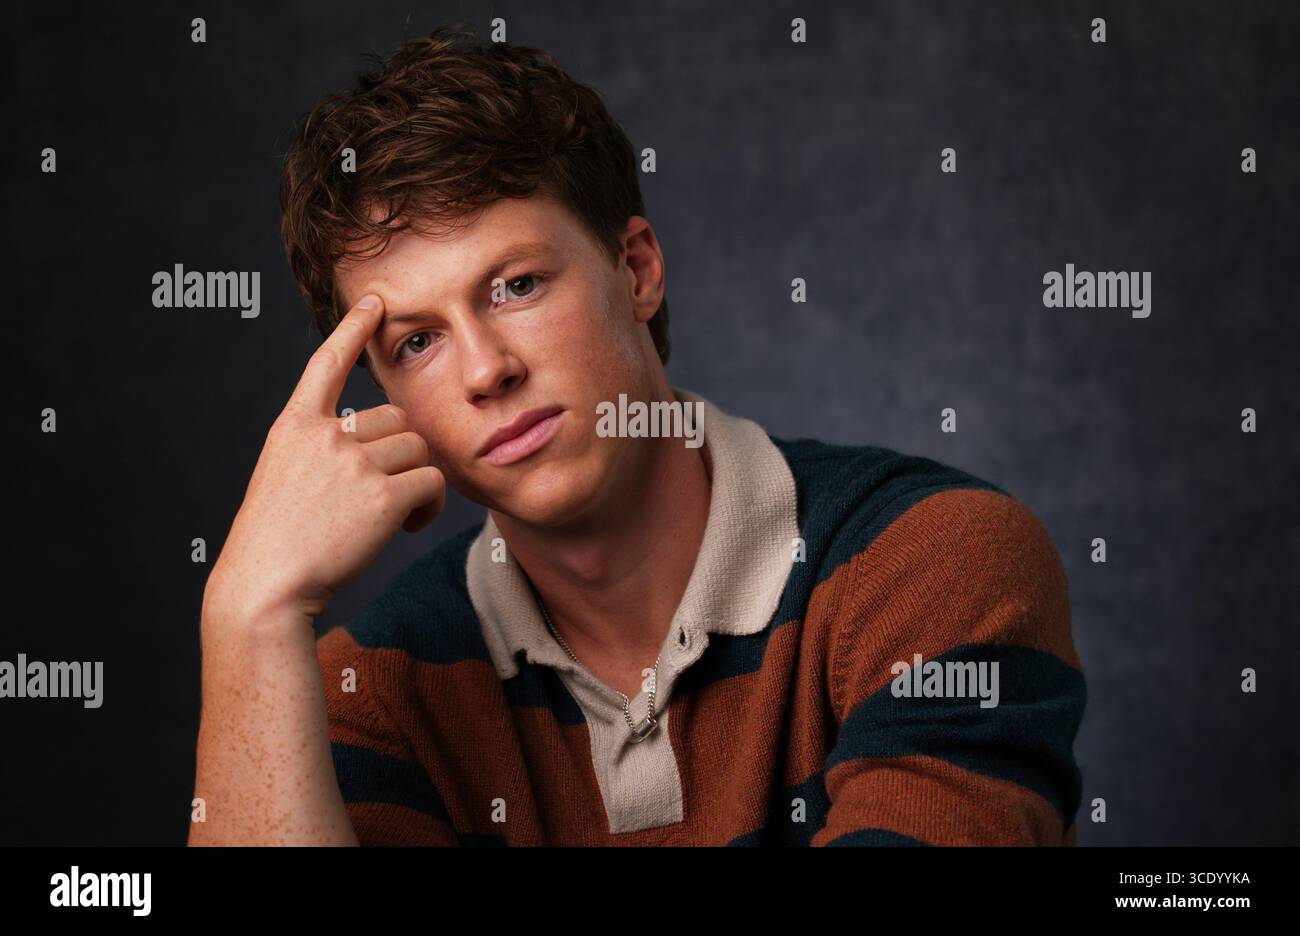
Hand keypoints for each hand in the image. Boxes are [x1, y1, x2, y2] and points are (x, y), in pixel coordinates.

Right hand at [207, 294, 445, 621]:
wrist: (265, 587)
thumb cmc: (275, 544)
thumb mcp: (284, 479)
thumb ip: (321, 451)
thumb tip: (380, 440)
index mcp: (294, 427)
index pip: (326, 363)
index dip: (353, 329)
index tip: (375, 302)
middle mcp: (324, 435)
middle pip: (396, 418)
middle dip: (401, 454)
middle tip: (387, 494)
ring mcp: (352, 463)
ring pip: (417, 449)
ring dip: (417, 481)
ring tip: (398, 515)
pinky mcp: (382, 495)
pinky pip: (432, 481)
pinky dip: (431, 505)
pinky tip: (410, 526)